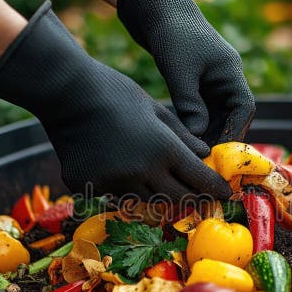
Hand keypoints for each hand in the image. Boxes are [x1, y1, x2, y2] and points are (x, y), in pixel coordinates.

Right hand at [0, 1, 229, 200]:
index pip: (199, 179)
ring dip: (157, 194)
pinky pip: (114, 195)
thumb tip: (205, 154)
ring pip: (146, 201)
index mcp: (163, 150)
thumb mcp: (156, 109)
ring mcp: (113, 183)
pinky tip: (122, 172)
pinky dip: (124, 188)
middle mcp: (142, 172)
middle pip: (176, 198)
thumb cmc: (115, 92)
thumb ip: (183, 135)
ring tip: (162, 184)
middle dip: (191, 197)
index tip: (226, 195)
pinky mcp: (88, 186)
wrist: (65, 91)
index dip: (215, 189)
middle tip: (199, 195)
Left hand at [117, 0, 254, 145]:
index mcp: (230, 72)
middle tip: (204, 160)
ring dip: (206, 136)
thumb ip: (190, 104)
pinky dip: (194, 127)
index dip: (235, 131)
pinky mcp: (197, 88)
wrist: (157, 12)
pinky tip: (182, 141)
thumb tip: (197, 137)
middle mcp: (225, 80)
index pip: (244, 108)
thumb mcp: (180, 71)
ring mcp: (212, 84)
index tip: (221, 152)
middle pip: (232, 117)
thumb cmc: (172, 34)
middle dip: (219, 139)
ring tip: (192, 155)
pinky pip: (201, 114)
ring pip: (216, 118)